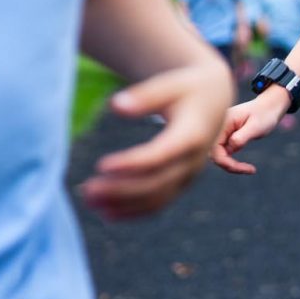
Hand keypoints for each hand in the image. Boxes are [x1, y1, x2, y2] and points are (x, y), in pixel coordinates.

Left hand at [79, 61, 232, 219]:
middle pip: (156, 182)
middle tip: (86, 191)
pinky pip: (159, 202)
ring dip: (123, 204)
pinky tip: (107, 213)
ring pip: (157, 198)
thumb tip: (116, 105)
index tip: (101, 166)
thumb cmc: (188, 89)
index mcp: (192, 135)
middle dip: (121, 190)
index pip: (160, 155)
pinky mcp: (181, 183)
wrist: (213, 101)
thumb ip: (146, 95)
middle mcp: (193, 161)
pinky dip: (134, 211)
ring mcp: (189, 175)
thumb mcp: (171, 85)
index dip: (132, 163)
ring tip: (89, 202)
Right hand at [210, 88, 290, 174]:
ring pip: (218, 155)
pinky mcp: (226, 137)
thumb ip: (241, 137)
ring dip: (231, 165)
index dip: (226, 162)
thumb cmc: (264, 115)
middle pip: (214, 153)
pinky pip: (224, 153)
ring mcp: (221, 133)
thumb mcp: (255, 126)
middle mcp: (218, 127)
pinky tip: (246, 166)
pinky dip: (232, 161)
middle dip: (229, 165)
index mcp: (222, 122)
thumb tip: (230, 149)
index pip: (214, 148)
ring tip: (250, 169)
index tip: (245, 168)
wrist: (269, 107)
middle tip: (250, 170)